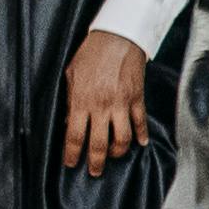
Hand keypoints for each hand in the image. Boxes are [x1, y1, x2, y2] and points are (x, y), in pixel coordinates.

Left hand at [59, 30, 148, 171]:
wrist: (117, 37)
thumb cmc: (91, 53)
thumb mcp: (71, 75)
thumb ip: (69, 100)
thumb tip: (66, 121)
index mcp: (81, 101)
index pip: (74, 136)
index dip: (72, 154)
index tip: (70, 163)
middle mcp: (101, 107)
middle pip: (98, 144)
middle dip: (95, 163)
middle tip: (94, 171)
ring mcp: (121, 104)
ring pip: (122, 139)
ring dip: (118, 152)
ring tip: (114, 156)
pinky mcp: (137, 99)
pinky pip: (140, 123)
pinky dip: (142, 136)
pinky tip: (141, 143)